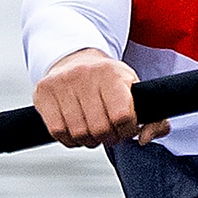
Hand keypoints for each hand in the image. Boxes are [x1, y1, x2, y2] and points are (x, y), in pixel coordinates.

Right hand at [33, 50, 167, 147]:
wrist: (75, 57)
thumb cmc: (109, 80)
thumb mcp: (135, 91)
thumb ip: (154, 119)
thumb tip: (144, 139)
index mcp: (112, 73)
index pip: (123, 116)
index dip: (127, 130)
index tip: (126, 128)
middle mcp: (85, 74)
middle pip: (100, 128)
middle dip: (108, 138)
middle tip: (109, 133)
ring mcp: (62, 82)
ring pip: (78, 133)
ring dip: (88, 140)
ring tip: (93, 131)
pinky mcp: (43, 91)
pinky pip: (58, 132)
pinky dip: (69, 140)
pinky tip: (76, 130)